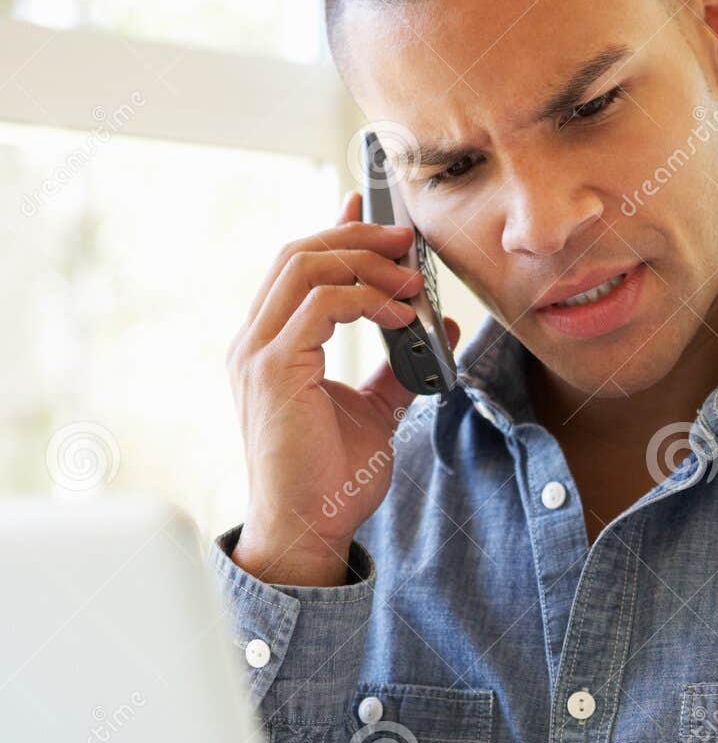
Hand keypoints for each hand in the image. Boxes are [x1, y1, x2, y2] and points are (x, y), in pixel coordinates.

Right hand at [226, 191, 459, 584]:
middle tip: (409, 239)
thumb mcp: (375, 411)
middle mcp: (253, 342)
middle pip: (298, 252)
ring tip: (412, 279)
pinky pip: (321, 304)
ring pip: (305, 266)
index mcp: (269, 346)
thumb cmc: (330, 480)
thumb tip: (440, 330)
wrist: (309, 531)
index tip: (377, 210)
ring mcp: (257, 354)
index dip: (336, 229)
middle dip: (358, 235)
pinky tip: (404, 316)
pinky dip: (367, 299)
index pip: (296, 266)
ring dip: (366, 262)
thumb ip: (400, 368)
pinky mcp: (273, 370)